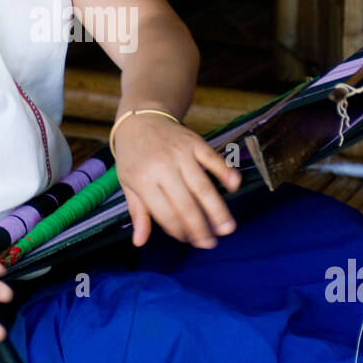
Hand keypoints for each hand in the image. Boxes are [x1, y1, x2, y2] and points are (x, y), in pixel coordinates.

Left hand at [112, 113, 240, 248]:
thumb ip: (137, 212)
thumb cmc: (133, 155)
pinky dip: (226, 172)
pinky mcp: (195, 142)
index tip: (189, 240)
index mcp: (143, 180)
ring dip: (217, 209)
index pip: (165, 213)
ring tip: (227, 228)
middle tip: (211, 243)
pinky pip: (213, 159)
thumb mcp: (127, 184)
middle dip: (200, 227)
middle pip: (186, 204)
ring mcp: (181, 154)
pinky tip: (235, 187)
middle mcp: (163, 167)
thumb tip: (139, 241)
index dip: (178, 230)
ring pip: (203, 186)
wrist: (140, 119)